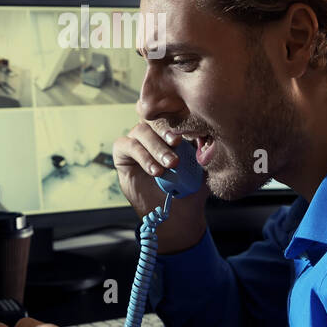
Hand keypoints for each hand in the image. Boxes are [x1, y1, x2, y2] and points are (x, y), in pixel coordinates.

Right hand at [113, 122, 207, 253]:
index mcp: (172, 128)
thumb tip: (204, 129)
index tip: (190, 133)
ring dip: (156, 147)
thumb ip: (202, 146)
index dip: (179, 116)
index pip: (171, 111)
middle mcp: (153, 131)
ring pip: (140, 131)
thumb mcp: (202, 165)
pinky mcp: (122, 154)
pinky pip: (126, 145)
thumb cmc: (192, 188)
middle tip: (178, 147)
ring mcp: (137, 141)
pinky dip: (142, 156)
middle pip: (154, 117)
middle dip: (166, 132)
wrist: (179, 216)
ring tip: (169, 165)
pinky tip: (155, 171)